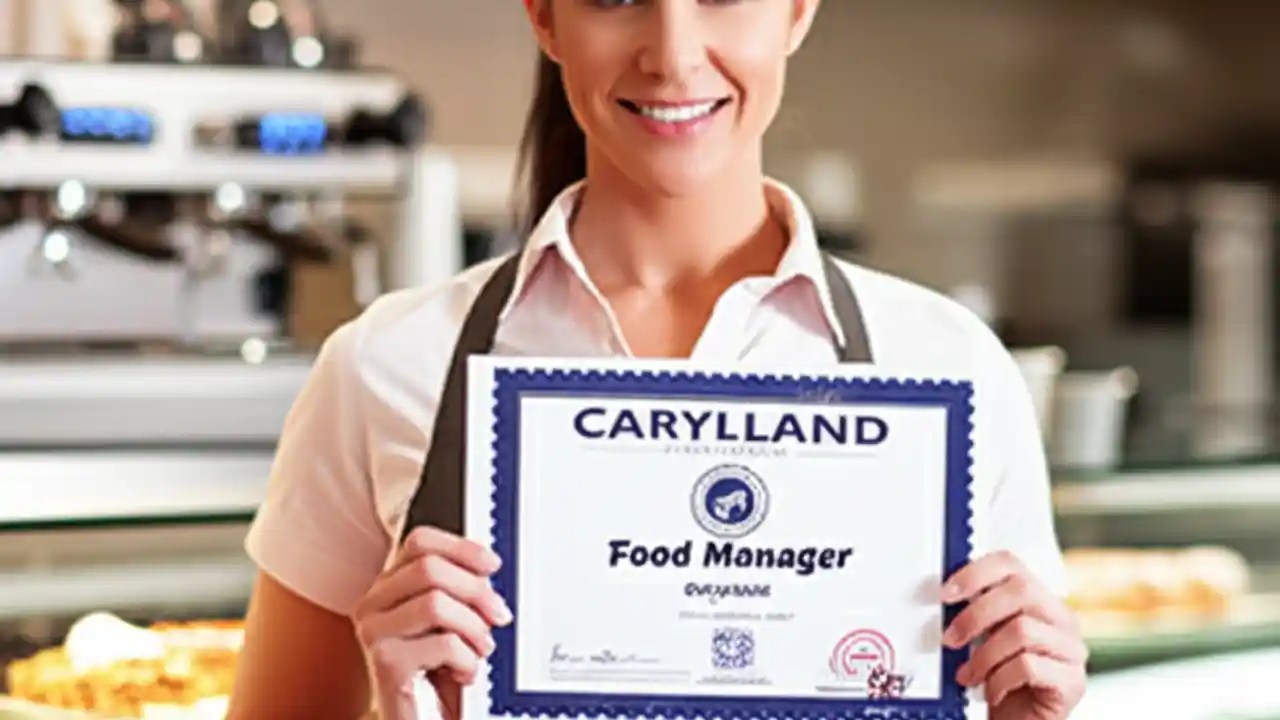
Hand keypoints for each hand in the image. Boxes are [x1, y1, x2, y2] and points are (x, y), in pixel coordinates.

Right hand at [353, 527, 512, 719]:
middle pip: (429, 568)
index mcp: (388, 588)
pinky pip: (442, 643)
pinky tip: (465, 673)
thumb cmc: (437, 677)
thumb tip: (487, 570)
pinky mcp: (385, 664)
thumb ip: (460, 592)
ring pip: (435, 603)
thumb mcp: (452, 624)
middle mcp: (373, 606)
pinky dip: (467, 659)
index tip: (492, 565)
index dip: (462, 547)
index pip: (420, 543)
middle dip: (476, 590)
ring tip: (480, 649)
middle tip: (498, 615)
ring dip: (473, 627)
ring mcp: (374, 634)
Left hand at [942, 551, 1087, 719]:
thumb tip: (944, 596)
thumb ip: (976, 615)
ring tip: (969, 674)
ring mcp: (1072, 650)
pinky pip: (1029, 666)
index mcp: (1039, 600)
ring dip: (985, 655)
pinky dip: (1000, 679)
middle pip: (1021, 591)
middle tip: (950, 639)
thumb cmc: (1002, 679)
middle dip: (976, 615)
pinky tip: (992, 691)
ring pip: (1023, 630)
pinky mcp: (1073, 681)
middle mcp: (1062, 619)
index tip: (946, 593)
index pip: (1012, 564)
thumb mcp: (985, 639)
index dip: (975, 572)